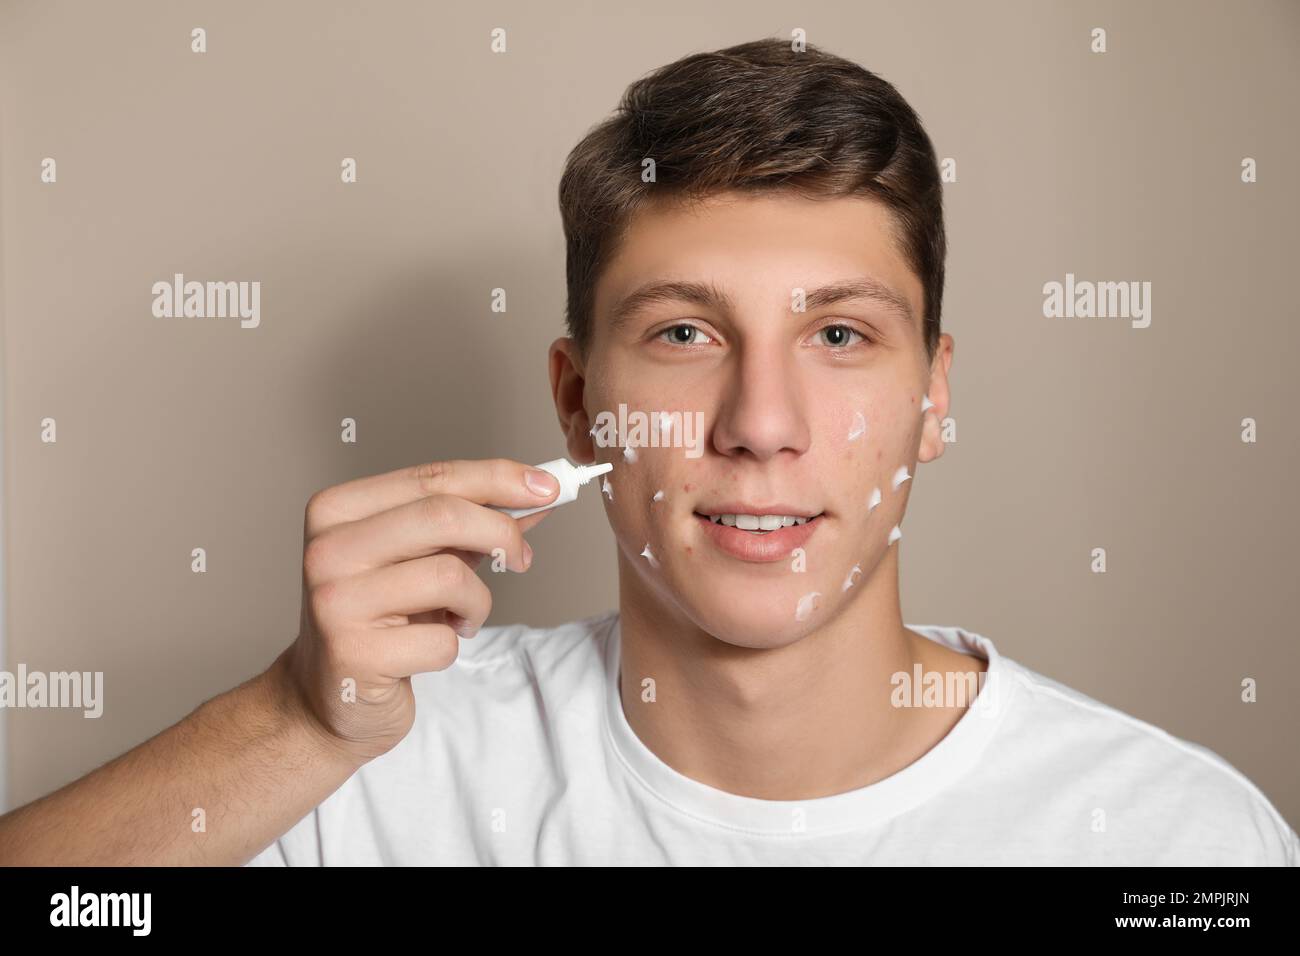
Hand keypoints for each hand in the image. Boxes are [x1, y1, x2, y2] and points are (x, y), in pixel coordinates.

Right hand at [284, 458, 559, 761]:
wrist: (325, 699)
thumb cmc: (380, 620)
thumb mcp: (418, 559)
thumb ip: (470, 523)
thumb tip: (537, 493)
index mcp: (336, 511)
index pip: (431, 478)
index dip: (497, 478)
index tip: (548, 486)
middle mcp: (327, 549)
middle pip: (442, 516)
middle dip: (499, 533)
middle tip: (520, 557)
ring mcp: (336, 602)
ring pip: (449, 576)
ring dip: (477, 602)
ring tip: (461, 617)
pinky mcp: (353, 654)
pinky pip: (442, 639)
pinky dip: (453, 644)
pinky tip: (427, 649)